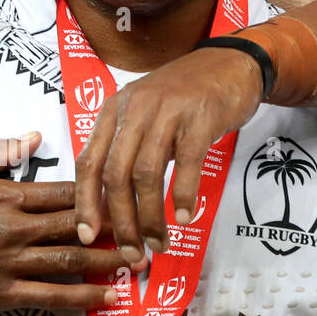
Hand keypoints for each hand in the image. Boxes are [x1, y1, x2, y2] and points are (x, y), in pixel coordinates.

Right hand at [0, 132, 129, 315]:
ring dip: (109, 261)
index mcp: (3, 196)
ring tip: (140, 261)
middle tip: (149, 227)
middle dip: (116, 227)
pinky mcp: (1, 293)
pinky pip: (50, 296)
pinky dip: (83, 298)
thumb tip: (35, 137)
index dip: (99, 191)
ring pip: (70, 262)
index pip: (63, 191)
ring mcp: (8, 264)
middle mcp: (12, 229)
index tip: (127, 189)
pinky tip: (110, 298)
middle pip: (75, 226)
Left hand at [75, 48, 263, 261]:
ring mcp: (168, 112)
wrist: (231, 63)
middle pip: (115, 174)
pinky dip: (184, 195)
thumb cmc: (183, 97)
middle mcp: (135, 110)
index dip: (85, 203)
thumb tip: (109, 207)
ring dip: (150, 216)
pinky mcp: (200, 118)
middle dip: (120, 220)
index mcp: (114, 111)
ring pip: (147, 174)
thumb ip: (125, 150)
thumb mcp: (143, 115)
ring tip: (158, 242)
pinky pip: (187, 164)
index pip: (88, 162)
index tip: (88, 236)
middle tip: (130, 252)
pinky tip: (185, 217)